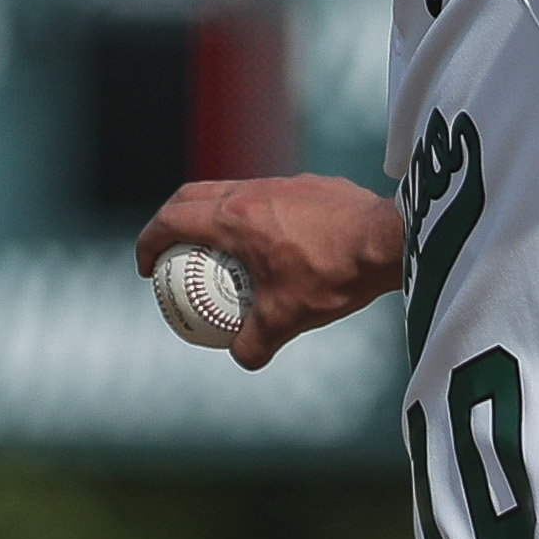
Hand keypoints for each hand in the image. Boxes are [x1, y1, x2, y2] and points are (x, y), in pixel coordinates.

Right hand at [135, 174, 403, 369]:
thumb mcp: (288, 318)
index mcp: (233, 218)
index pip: (171, 220)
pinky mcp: (310, 183)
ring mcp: (282, 182)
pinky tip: (275, 246)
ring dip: (215, 216)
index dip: (149, 242)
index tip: (148, 268)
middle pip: (192, 196)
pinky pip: (268, 196)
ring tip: (221, 252)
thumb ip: (255, 343)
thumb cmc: (334, 274)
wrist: (390, 240)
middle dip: (171, 222)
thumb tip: (241, 356)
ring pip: (232, 191)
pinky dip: (254, 216)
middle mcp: (252, 191)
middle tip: (172, 253)